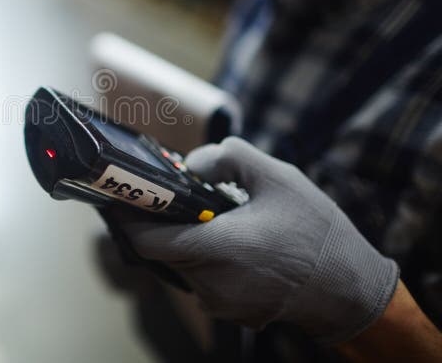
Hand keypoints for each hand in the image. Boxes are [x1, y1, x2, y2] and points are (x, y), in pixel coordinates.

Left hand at [103, 137, 398, 343]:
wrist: (351, 289)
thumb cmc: (317, 233)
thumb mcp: (278, 178)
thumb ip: (229, 158)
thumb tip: (192, 163)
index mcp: (216, 249)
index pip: (147, 241)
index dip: (128, 220)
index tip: (120, 199)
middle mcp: (210, 282)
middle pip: (163, 250)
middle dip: (163, 223)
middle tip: (174, 197)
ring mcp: (220, 303)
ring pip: (182, 265)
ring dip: (187, 241)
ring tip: (215, 218)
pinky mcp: (231, 312)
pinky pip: (202, 280)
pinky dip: (206, 259)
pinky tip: (233, 242)